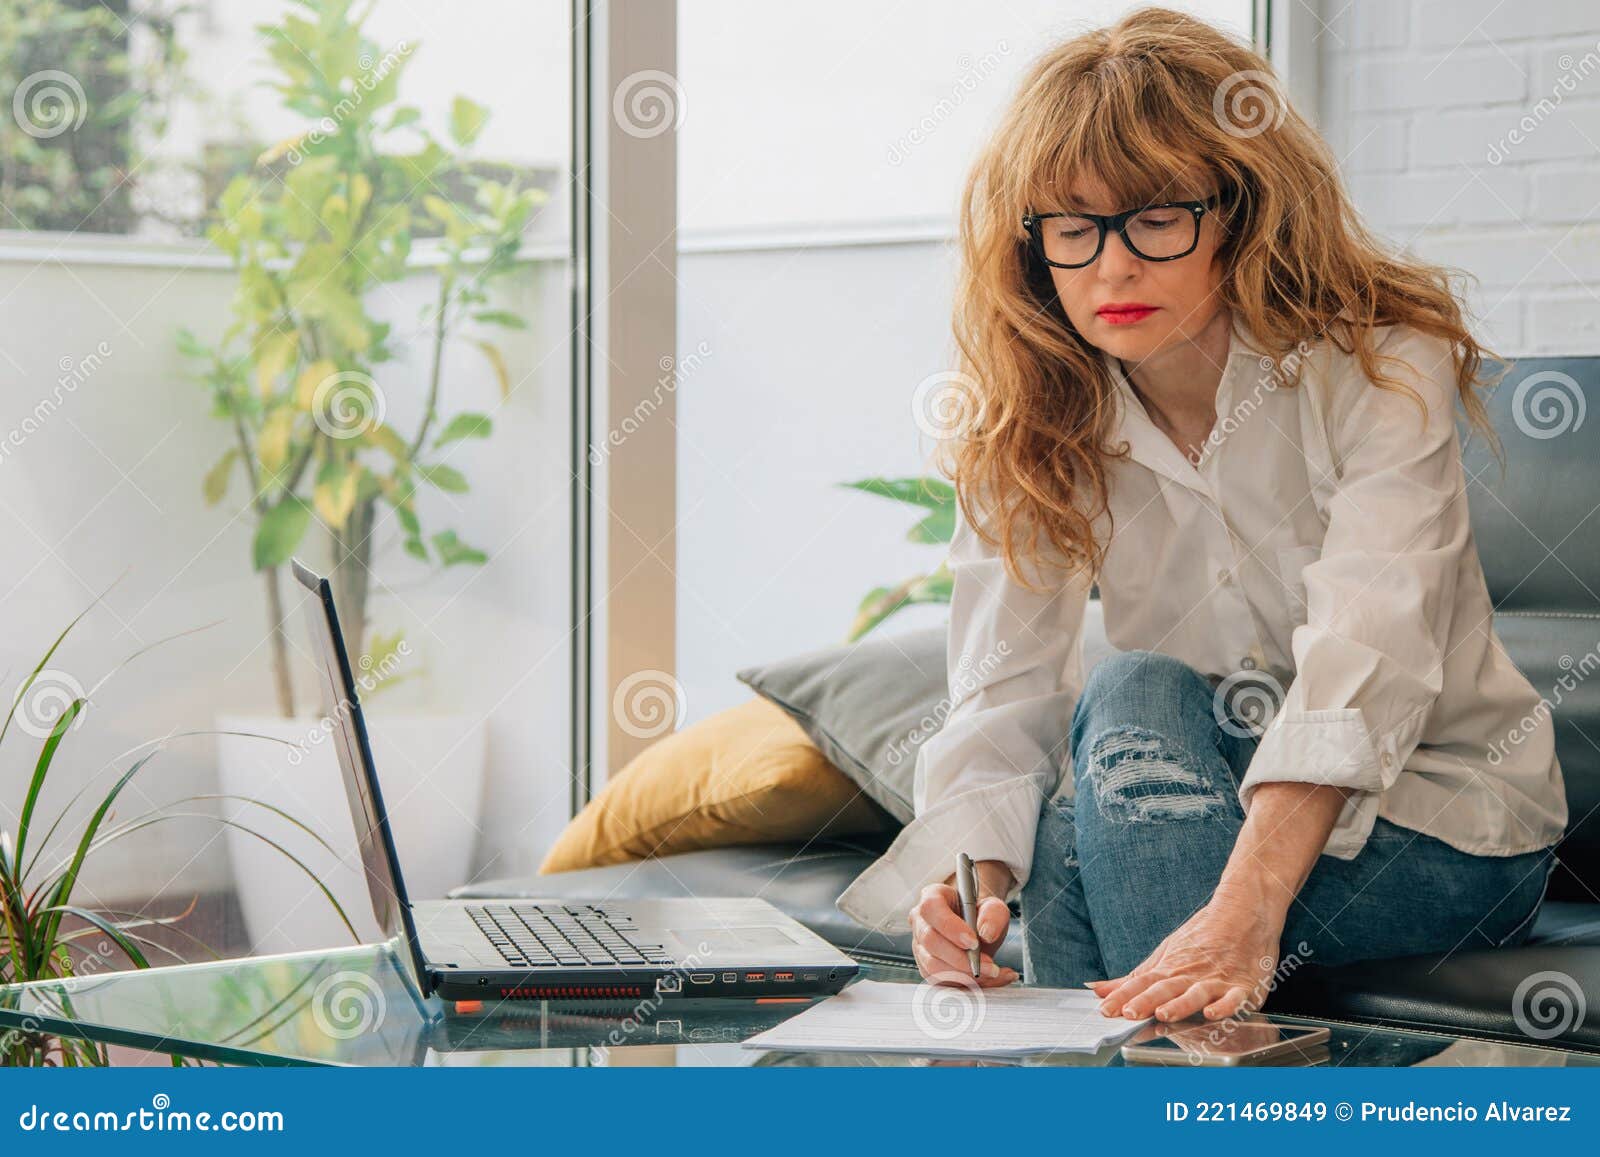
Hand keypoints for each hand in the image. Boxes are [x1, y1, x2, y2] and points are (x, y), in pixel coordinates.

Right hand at [908, 860, 1018, 987]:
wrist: (977, 929)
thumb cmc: (980, 915)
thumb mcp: (994, 907)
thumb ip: (993, 915)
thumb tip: (986, 934)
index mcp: (932, 897)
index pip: (931, 909)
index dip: (950, 927)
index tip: (973, 942)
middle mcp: (920, 921)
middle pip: (930, 941)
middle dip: (961, 958)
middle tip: (989, 965)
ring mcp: (920, 946)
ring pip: (932, 965)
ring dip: (964, 975)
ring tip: (993, 972)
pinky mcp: (926, 967)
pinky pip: (940, 982)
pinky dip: (967, 985)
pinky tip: (990, 979)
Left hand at [1089, 890, 1281, 1021]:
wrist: (1243, 912)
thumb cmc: (1203, 937)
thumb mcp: (1165, 954)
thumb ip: (1134, 978)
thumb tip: (1097, 989)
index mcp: (1171, 969)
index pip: (1141, 984)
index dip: (1123, 997)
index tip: (1105, 1009)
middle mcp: (1190, 975)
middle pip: (1164, 989)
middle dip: (1145, 1002)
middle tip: (1128, 1013)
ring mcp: (1216, 980)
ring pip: (1195, 994)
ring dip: (1179, 1005)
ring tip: (1163, 1013)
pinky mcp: (1243, 986)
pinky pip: (1234, 998)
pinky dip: (1224, 1006)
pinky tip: (1212, 1013)